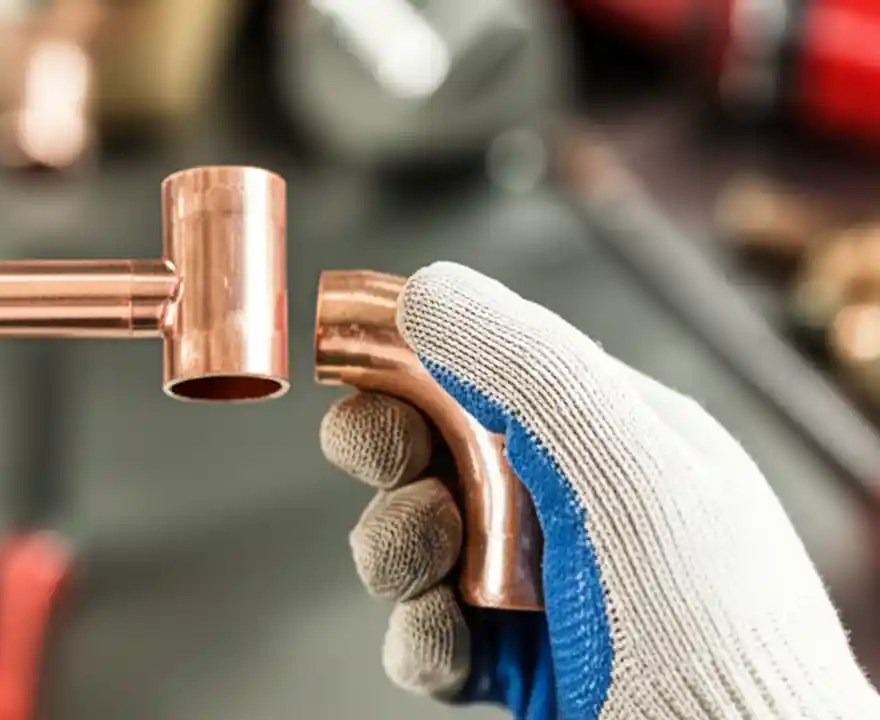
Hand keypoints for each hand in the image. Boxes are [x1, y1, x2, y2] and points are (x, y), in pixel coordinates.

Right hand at [321, 262, 879, 717]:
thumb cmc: (710, 620)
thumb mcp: (629, 465)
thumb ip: (529, 369)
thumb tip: (430, 288)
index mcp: (609, 434)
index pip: (489, 367)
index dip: (414, 356)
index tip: (355, 353)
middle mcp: (562, 504)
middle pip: (430, 451)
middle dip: (392, 455)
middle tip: (395, 464)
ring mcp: (528, 586)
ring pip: (409, 540)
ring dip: (400, 547)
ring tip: (441, 568)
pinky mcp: (503, 662)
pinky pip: (420, 633)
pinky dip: (420, 636)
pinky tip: (451, 639)